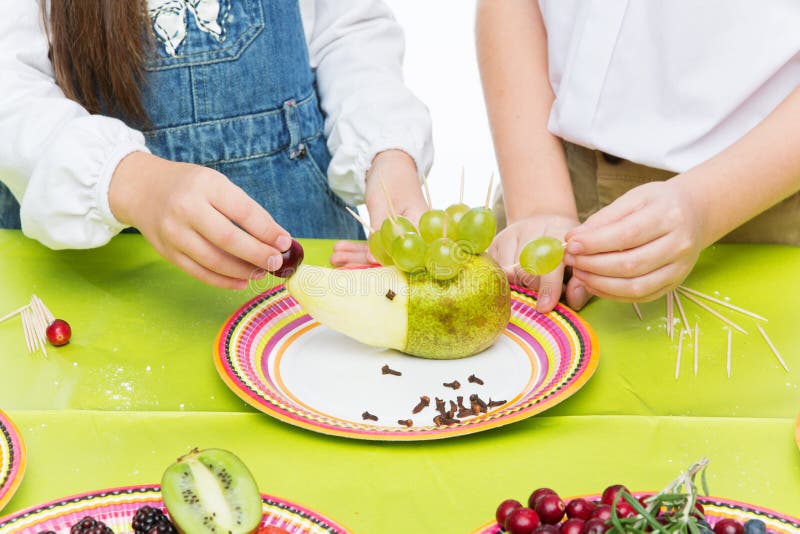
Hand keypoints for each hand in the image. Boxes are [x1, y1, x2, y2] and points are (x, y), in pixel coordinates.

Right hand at [109, 152, 291, 288]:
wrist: (142, 189)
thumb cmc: (190, 187)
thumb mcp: (217, 184)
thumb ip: (245, 209)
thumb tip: (277, 239)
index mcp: (205, 185)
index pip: (243, 212)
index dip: (267, 230)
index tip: (284, 242)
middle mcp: (186, 208)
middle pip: (228, 239)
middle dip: (257, 254)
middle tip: (276, 262)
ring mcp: (173, 232)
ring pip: (214, 260)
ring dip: (243, 271)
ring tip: (261, 272)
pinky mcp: (166, 252)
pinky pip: (199, 272)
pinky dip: (223, 281)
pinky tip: (241, 281)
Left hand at [331, 149, 426, 265]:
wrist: (391, 160)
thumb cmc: (392, 177)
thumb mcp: (382, 204)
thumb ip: (379, 234)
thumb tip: (373, 261)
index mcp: (420, 229)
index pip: (404, 256)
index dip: (382, 266)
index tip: (358, 267)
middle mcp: (414, 236)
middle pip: (389, 258)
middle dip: (361, 262)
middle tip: (337, 263)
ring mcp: (402, 235)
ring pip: (379, 253)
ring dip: (356, 256)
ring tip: (334, 258)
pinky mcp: (391, 233)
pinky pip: (376, 246)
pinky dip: (358, 249)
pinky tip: (340, 251)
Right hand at [488, 214, 588, 312]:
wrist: (544, 221)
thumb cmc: (565, 248)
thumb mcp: (580, 261)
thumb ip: (580, 283)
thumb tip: (573, 301)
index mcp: (558, 231)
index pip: (551, 263)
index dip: (548, 287)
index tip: (544, 307)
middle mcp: (532, 228)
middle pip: (526, 270)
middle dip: (534, 288)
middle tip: (544, 290)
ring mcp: (510, 234)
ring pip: (509, 272)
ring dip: (519, 285)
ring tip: (532, 282)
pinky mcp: (495, 242)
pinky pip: (496, 270)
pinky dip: (506, 280)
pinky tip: (517, 276)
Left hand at [563, 180, 704, 301]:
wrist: (695, 213)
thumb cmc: (658, 203)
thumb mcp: (633, 198)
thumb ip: (604, 219)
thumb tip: (574, 239)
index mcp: (669, 216)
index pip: (627, 234)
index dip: (595, 243)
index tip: (571, 244)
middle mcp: (679, 244)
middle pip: (630, 264)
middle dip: (593, 265)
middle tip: (571, 260)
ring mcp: (679, 268)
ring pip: (635, 286)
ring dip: (600, 283)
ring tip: (579, 273)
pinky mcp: (674, 284)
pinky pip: (640, 297)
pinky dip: (612, 294)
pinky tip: (594, 284)